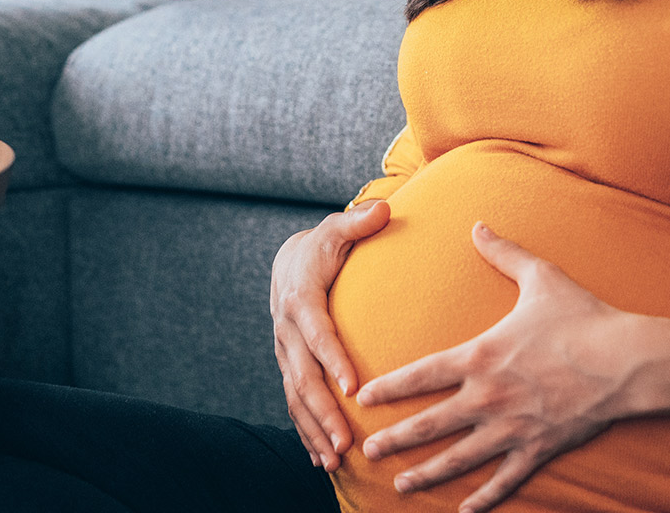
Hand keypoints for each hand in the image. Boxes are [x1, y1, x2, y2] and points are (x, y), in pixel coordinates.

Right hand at [270, 199, 391, 470]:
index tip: (354, 388)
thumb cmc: (323, 248)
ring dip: (314, 430)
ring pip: (296, 398)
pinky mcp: (289, 369)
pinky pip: (294, 405)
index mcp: (301, 300)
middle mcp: (288, 332)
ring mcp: (285, 354)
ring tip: (334, 460)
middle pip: (303, 377)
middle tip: (346, 440)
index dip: (333, 360)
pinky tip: (321, 460)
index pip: (317, 333)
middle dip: (323, 412)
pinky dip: (305, 433)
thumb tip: (383, 209)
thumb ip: (359, 222)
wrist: (289, 264)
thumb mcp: (336, 230)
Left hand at [356, 222, 638, 511]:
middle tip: (367, 451)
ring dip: (427, 473)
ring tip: (400, 485)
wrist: (628, 360)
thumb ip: (503, 252)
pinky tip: (464, 511)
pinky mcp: (539, 448)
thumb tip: (478, 223)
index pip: (420, 375)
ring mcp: (512, 428)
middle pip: (429, 424)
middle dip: (395, 439)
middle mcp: (487, 398)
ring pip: (458, 458)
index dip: (388, 387)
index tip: (362, 399)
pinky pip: (505, 480)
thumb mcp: (540, 277)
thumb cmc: (583, 317)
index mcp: (480, 357)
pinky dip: (484, 498)